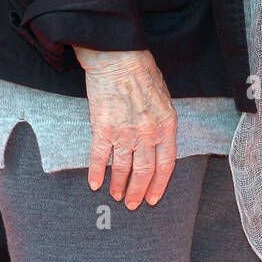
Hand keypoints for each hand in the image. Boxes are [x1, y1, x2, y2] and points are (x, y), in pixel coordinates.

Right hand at [73, 46, 177, 208]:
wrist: (118, 57)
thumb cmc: (142, 71)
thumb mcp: (163, 97)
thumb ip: (161, 121)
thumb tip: (158, 140)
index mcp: (167, 124)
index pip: (166, 163)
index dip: (159, 184)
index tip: (153, 198)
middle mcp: (148, 132)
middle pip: (144, 171)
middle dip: (138, 191)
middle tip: (133, 204)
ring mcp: (125, 132)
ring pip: (123, 168)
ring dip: (119, 185)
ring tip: (116, 196)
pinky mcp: (103, 128)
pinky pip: (100, 157)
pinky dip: (96, 172)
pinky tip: (94, 183)